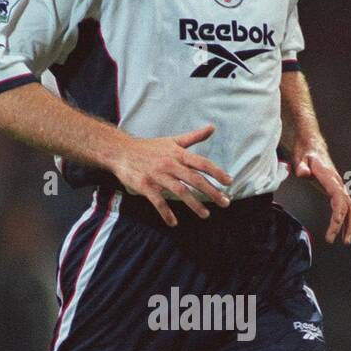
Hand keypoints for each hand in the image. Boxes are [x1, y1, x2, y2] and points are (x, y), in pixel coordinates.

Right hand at [111, 125, 231, 226]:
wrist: (121, 151)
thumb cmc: (149, 147)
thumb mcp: (172, 140)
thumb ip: (194, 137)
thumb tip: (212, 128)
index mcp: (178, 153)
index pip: (202, 163)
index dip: (217, 172)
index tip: (229, 182)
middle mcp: (170, 164)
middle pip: (195, 179)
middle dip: (212, 192)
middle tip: (225, 203)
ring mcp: (158, 176)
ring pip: (180, 191)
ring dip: (194, 204)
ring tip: (206, 215)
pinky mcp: (145, 186)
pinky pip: (158, 202)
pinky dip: (166, 213)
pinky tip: (174, 222)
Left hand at [294, 150, 350, 243]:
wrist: (311, 146)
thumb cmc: (305, 153)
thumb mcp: (300, 158)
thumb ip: (302, 166)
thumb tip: (303, 174)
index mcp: (330, 177)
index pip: (338, 196)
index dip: (339, 211)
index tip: (336, 224)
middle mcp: (338, 183)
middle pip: (346, 206)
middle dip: (343, 224)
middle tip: (333, 240)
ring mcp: (339, 187)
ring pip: (349, 208)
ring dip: (349, 225)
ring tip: (345, 242)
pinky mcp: (336, 191)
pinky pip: (344, 207)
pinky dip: (345, 220)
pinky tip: (340, 232)